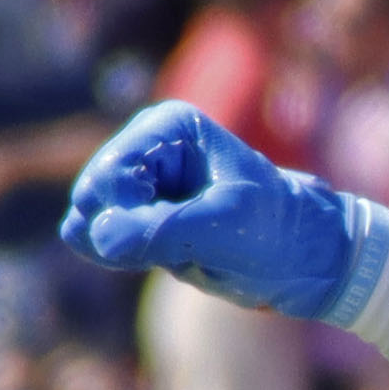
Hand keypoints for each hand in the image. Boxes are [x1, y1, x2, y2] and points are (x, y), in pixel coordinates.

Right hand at [60, 100, 372, 322]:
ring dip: (123, 246)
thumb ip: (161, 230)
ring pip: (87, 219)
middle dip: (127, 228)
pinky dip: (118, 256)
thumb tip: (98, 234)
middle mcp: (145, 147)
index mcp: (169, 127)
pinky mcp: (131, 217)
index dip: (134, 211)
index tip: (182, 225)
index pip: (113, 171)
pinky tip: (164, 257)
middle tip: (184, 242)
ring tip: (180, 248)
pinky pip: (92, 239)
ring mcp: (135, 183)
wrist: (301, 262)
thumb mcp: (226, 228)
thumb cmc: (276, 232)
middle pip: (92, 194)